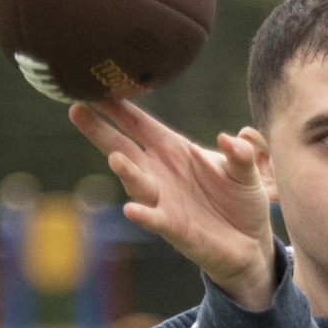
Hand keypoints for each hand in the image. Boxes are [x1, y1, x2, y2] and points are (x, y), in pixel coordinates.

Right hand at [73, 100, 276, 309]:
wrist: (250, 241)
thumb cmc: (240, 199)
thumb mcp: (246, 172)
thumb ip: (242, 154)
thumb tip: (232, 138)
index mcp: (173, 150)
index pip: (139, 123)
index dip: (118, 107)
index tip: (93, 86)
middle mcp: (160, 172)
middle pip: (123, 147)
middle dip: (99, 130)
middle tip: (77, 110)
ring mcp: (162, 200)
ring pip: (136, 183)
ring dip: (126, 172)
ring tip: (116, 159)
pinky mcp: (173, 228)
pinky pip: (154, 219)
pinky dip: (144, 214)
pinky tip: (132, 210)